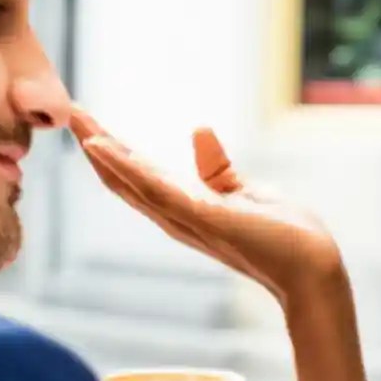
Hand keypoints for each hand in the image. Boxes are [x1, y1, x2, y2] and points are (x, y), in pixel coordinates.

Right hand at [68, 106, 345, 306]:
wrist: (312, 268)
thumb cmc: (284, 235)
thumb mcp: (242, 191)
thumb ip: (216, 168)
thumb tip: (198, 131)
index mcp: (184, 210)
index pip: (137, 178)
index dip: (111, 151)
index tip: (86, 122)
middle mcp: (176, 217)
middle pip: (125, 180)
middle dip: (96, 145)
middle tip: (67, 112)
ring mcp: (186, 219)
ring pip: (133, 183)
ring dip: (104, 153)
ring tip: (77, 124)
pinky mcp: (203, 216)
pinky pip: (156, 189)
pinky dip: (127, 168)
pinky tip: (104, 148)